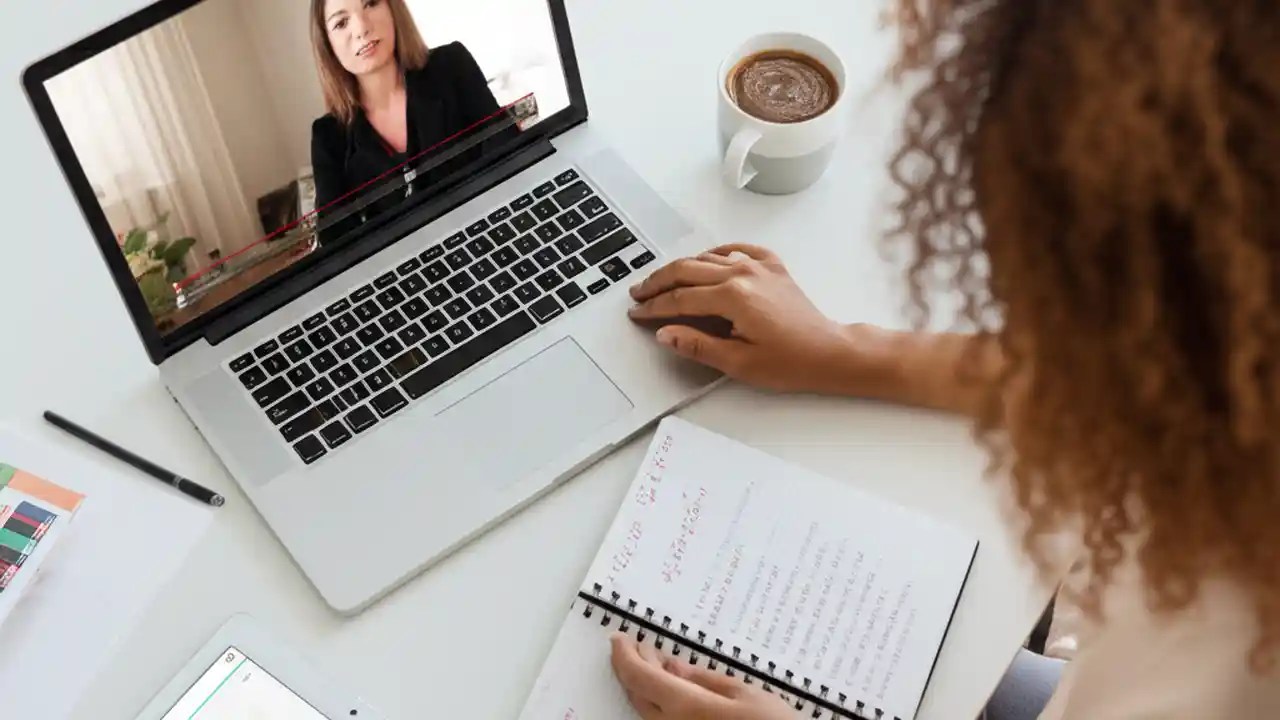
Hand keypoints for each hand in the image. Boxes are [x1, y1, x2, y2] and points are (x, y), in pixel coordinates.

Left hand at [610, 634, 794, 719]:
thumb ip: (703, 679)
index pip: (639, 676)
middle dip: (633, 667)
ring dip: (646, 685)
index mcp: (686, 707)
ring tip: (658, 664)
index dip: (623, 654)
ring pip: (647, 711)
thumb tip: (673, 667)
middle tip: (640, 645)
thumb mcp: (744, 693)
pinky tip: (673, 690)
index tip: (617, 637)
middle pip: (637, 694)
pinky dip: (660, 702)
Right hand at [628, 244, 861, 393]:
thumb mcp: (738, 363)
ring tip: (662, 279)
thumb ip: (697, 345)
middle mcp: (743, 274)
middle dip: (658, 282)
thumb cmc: (790, 362)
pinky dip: (716, 253)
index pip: (679, 299)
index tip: (637, 314)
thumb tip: (665, 334)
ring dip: (681, 268)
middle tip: (639, 293)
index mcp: (733, 298)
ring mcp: (758, 266)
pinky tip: (706, 259)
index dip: (654, 308)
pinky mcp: (772, 266)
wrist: (829, 352)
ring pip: (707, 258)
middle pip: (687, 270)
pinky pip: (736, 250)